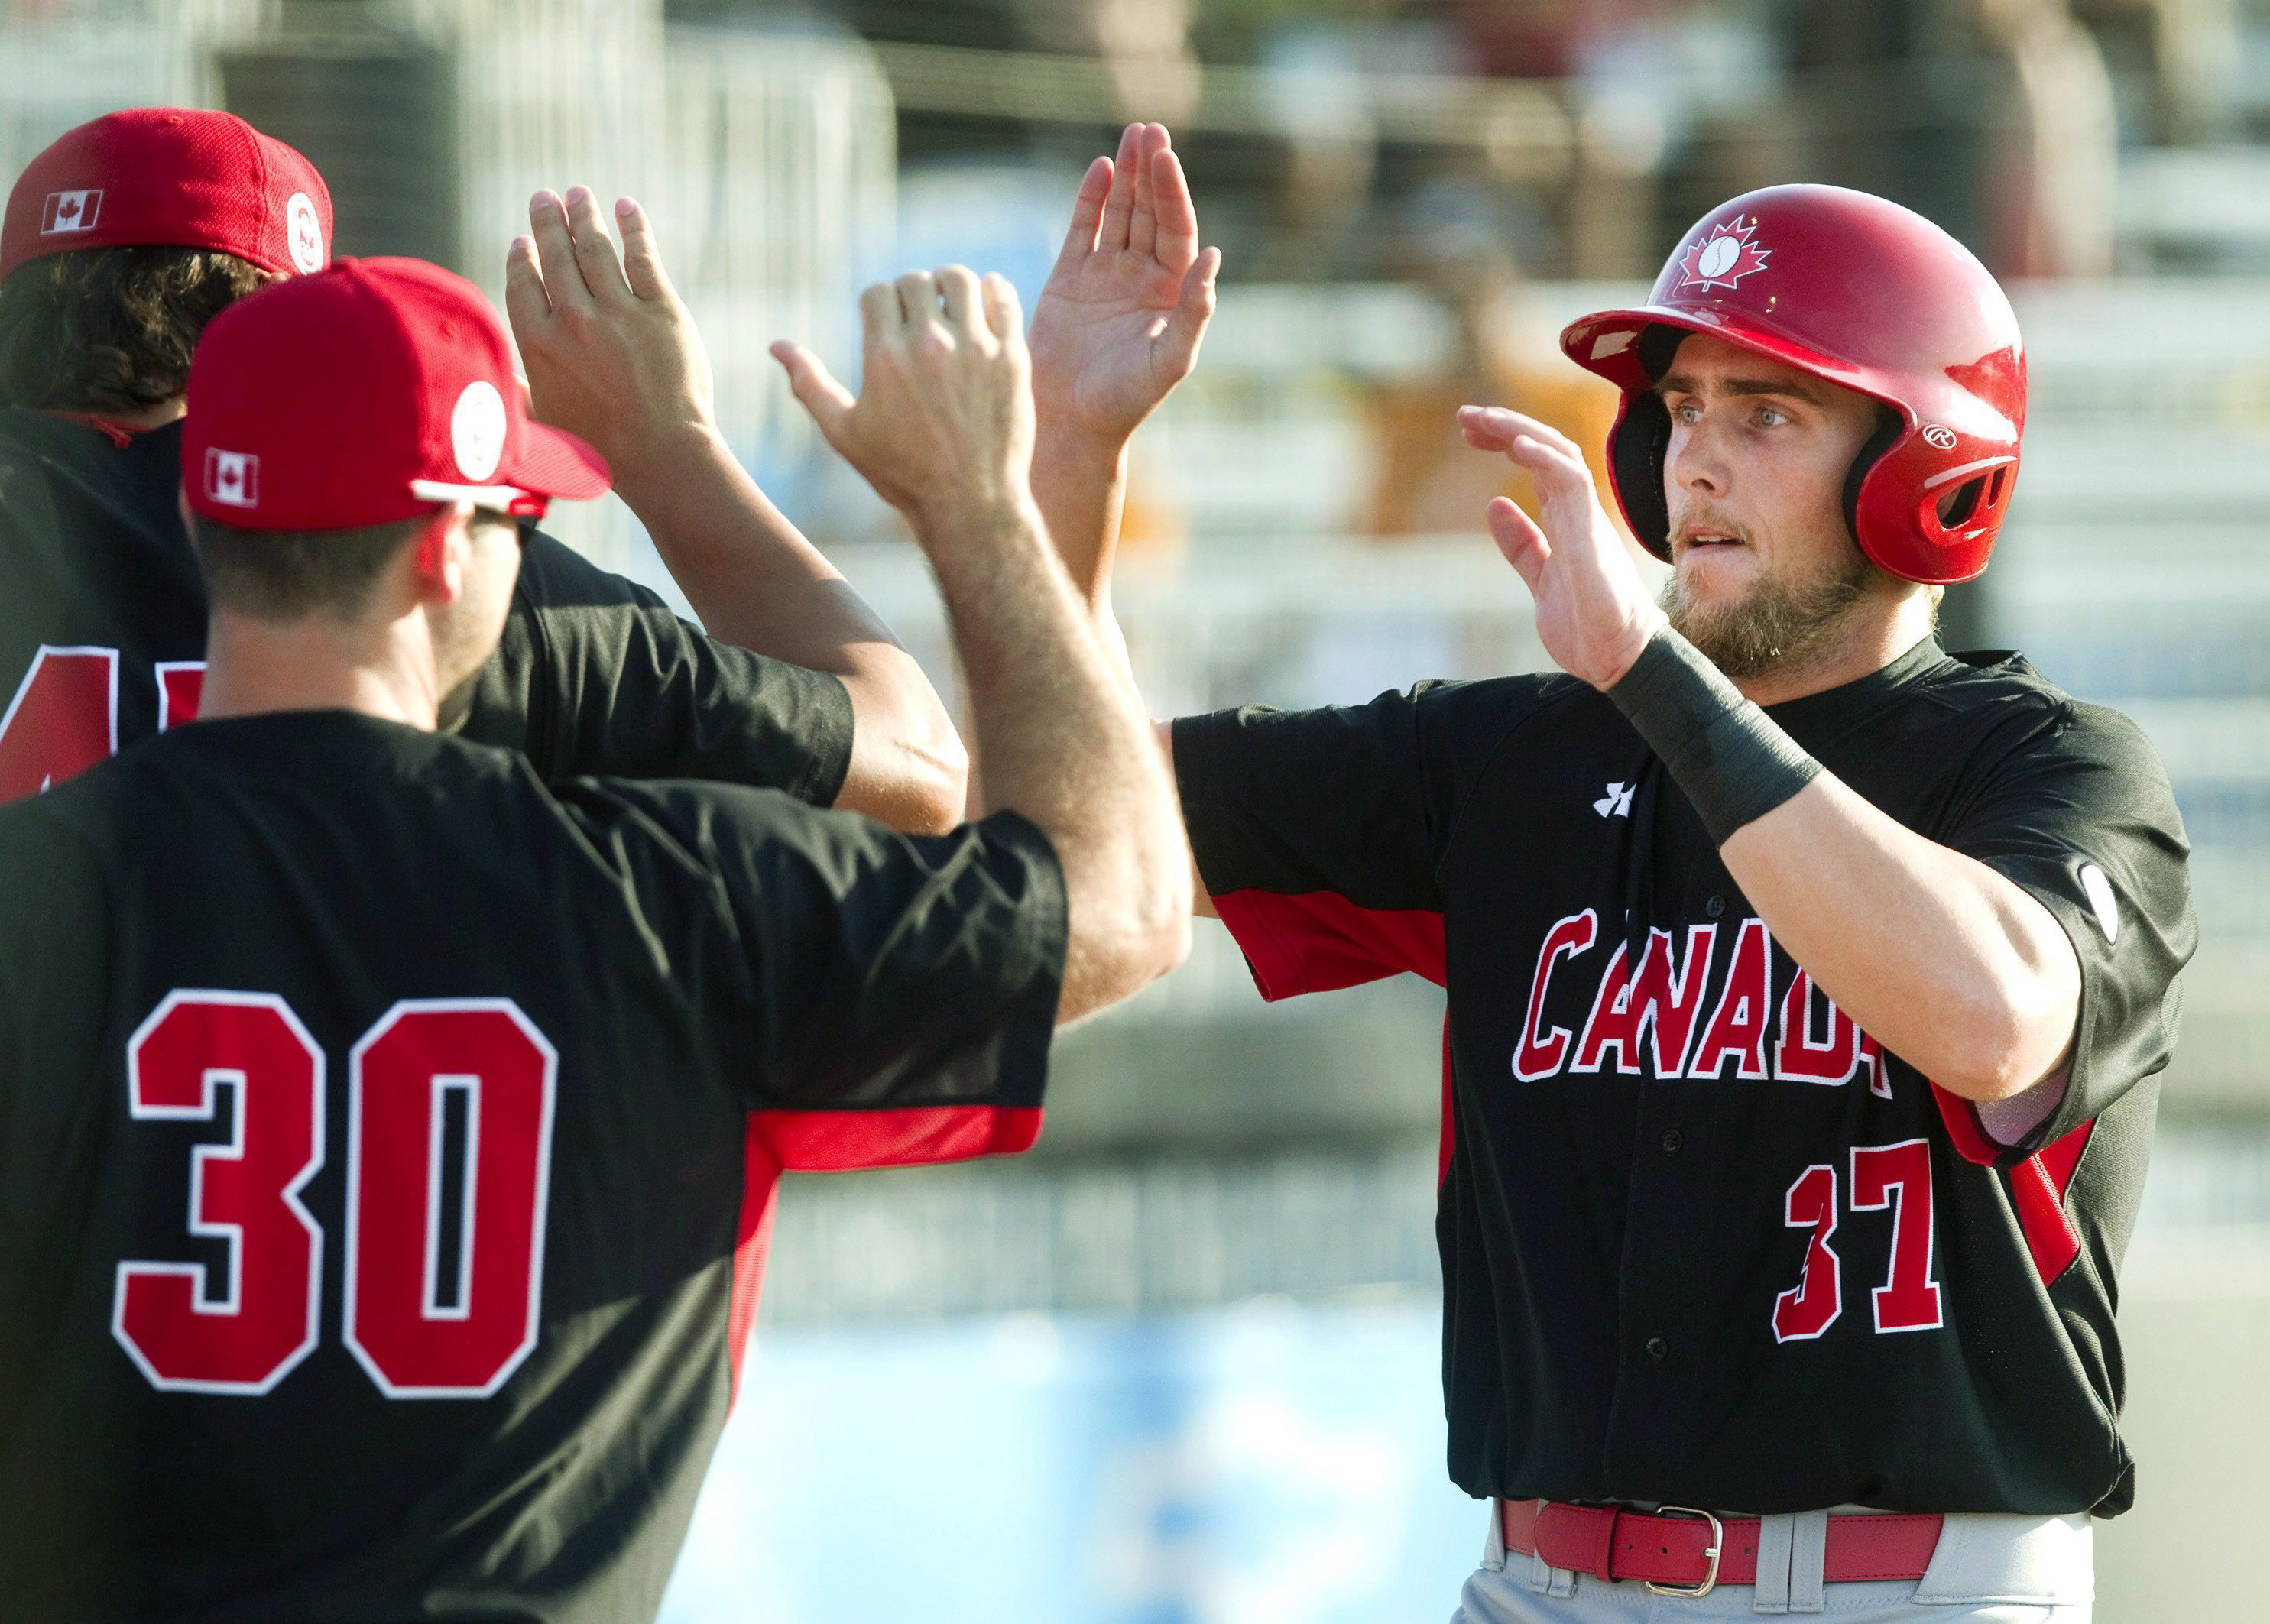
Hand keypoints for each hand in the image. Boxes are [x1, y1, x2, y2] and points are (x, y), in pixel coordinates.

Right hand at [504, 188, 715, 490]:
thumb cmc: (599, 450)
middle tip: (546, 197)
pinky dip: (633, 228)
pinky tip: (626, 208)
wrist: (662, 456)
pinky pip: (643, 257)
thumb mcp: (542, 422)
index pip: (523, 285)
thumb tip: (486, 377)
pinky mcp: (662, 311)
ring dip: (585, 216)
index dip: (523, 258)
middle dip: (549, 222)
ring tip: (580, 195)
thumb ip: (514, 390)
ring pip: (596, 249)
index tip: (522, 242)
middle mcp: (574, 320)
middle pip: (556, 256)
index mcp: (538, 344)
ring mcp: (619, 312)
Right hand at [773, 268, 1035, 543]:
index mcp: (884, 357)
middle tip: (919, 314)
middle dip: (912, 291)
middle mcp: (929, 345)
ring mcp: (975, 349)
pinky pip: (1005, 301)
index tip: (887, 322)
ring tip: (952, 304)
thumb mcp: (844, 433)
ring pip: (961, 280)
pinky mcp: (1012, 359)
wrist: (970, 505)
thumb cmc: (902, 474)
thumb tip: (776, 346)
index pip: (877, 292)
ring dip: (952, 284)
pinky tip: (988, 303)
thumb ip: (810, 385)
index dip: (878, 302)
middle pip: (916, 281)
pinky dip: (996, 291)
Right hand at [1028, 123, 1218, 453]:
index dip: (1172, 194)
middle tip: (1149, 130)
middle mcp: (1142, 278)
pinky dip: (1090, 200)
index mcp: (1171, 293)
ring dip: (1125, 176)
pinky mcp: (1069, 279)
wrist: (1071, 421)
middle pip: (1150, 213)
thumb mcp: (1169, 360)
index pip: (1176, 230)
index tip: (1166, 158)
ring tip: (1129, 137)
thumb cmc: (1125, 400)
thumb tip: (1214, 257)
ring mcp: (1105, 275)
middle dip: (1150, 172)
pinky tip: (1098, 170)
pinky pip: (1083, 229)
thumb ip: (1195, 312)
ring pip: (1119, 213)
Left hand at [1459, 405, 1666, 688]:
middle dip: (1507, 426)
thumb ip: (1521, 544)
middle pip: (1546, 448)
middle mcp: (1578, 511)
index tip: (1469, 431)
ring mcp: (1587, 519)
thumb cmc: (1587, 625)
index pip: (1537, 463)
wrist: (1616, 660)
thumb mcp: (1539, 578)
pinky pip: (1574, 482)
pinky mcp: (1592, 533)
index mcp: (1566, 519)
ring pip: (1560, 454)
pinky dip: (1546, 459)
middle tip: (1465, 415)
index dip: (1506, 440)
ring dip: (1521, 431)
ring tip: (1484, 419)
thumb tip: (1495, 505)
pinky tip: (1518, 445)